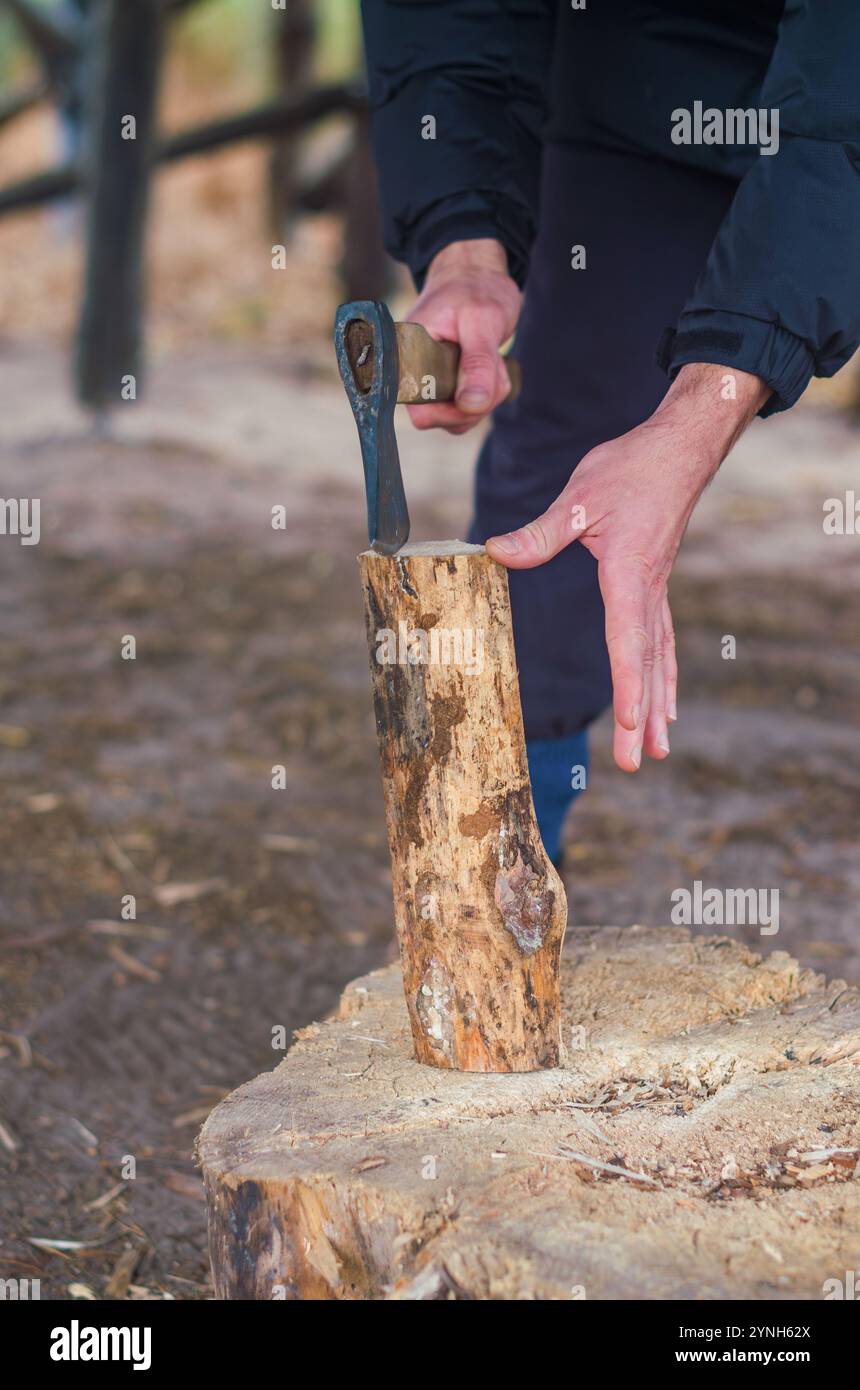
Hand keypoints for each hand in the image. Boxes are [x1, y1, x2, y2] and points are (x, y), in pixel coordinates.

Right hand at [406, 239, 521, 433]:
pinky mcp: (448, 386)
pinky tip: (492, 365)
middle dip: (476, 398)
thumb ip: (476, 364)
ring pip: (460, 417)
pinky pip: (469, 409)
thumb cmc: (475, 290)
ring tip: (492, 359)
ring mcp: (431, 382)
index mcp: (406, 356)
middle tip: (491, 363)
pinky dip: (489, 393)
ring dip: (487, 395)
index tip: (473, 386)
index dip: (449, 408)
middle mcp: (413, 374)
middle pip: (441, 418)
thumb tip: (471, 406)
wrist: (479, 276)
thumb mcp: (481, 322)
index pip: (418, 408)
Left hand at [486, 363, 770, 770]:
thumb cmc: (631, 468)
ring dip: (658, 706)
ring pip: (659, 659)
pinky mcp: (656, 585)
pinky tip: (665, 701)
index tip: (633, 723)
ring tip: (659, 750)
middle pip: (648, 664)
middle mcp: (650, 592)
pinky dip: (662, 676)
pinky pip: (661, 642)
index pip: (629, 640)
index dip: (631, 685)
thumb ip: (541, 532)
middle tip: (641, 762)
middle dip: (645, 717)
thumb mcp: (580, 496)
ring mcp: (657, 591)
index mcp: (632, 575)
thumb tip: (495, 552)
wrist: (680, 447)